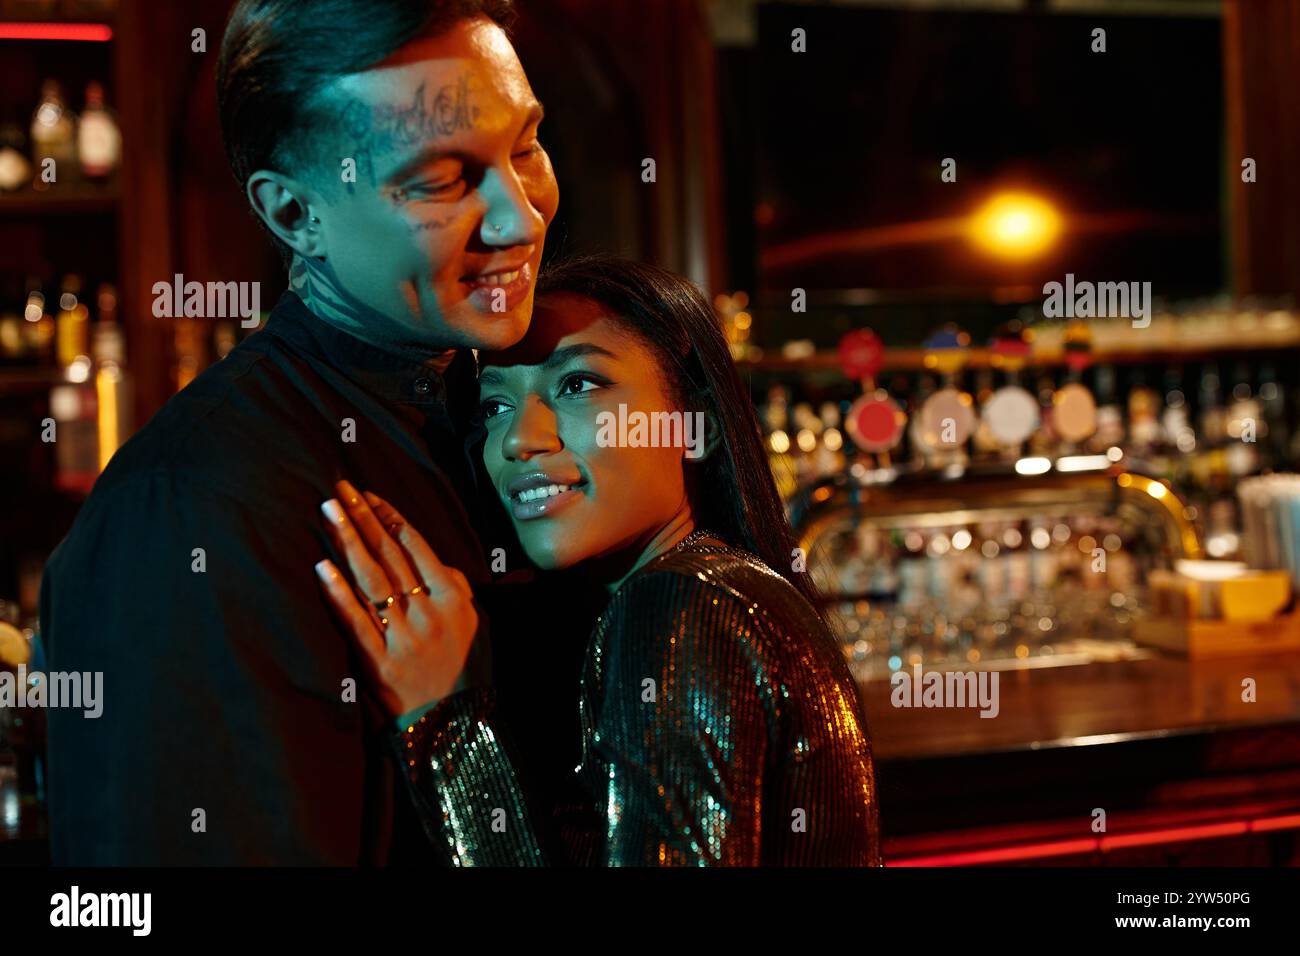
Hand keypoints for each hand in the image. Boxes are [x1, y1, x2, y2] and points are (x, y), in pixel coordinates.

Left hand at [314, 480, 477, 721]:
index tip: (365, 494)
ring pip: (371, 579)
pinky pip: (356, 621)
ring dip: (347, 541)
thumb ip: (457, 589)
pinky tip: (322, 567)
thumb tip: (436, 562)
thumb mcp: (477, 624)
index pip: (415, 545)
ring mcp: (403, 636)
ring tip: (327, 512)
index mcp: (454, 598)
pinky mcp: (380, 662)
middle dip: (361, 518)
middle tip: (338, 489)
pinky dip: (338, 593)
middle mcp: (429, 611)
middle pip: (389, 554)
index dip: (387, 516)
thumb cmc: (466, 671)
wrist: (456, 726)